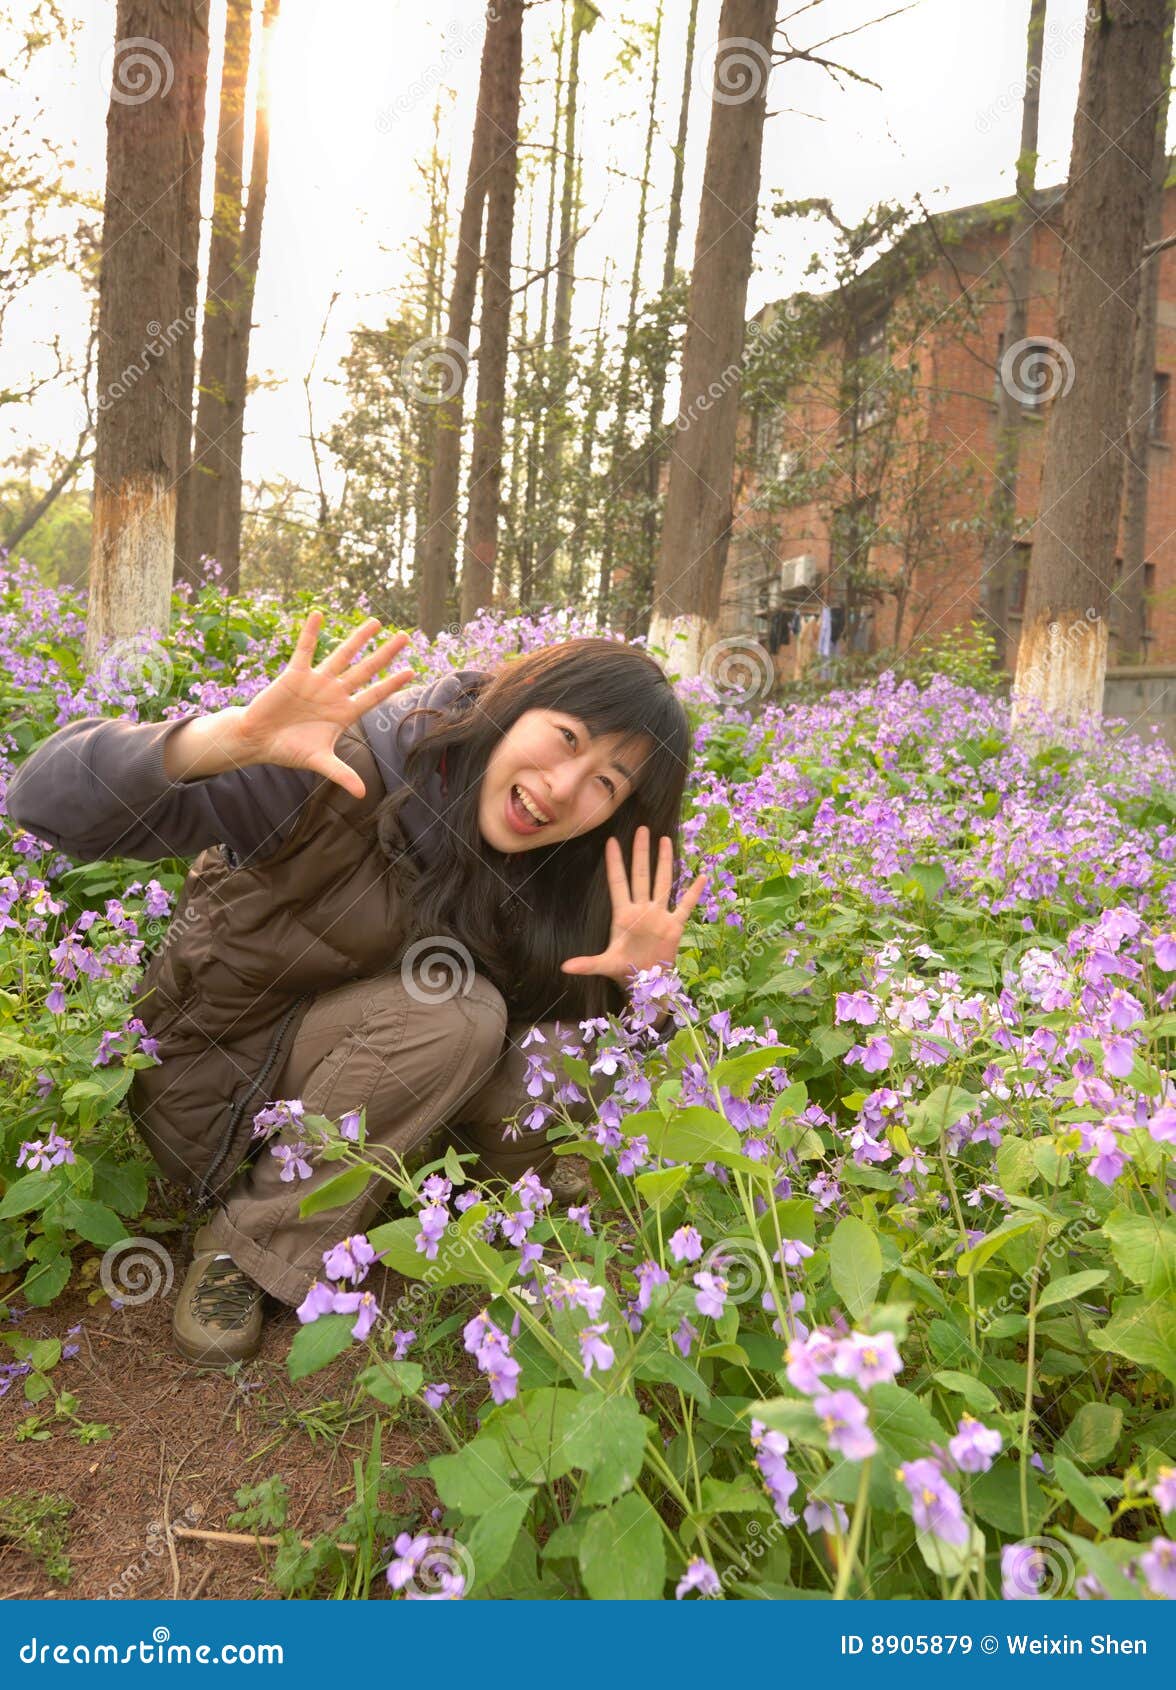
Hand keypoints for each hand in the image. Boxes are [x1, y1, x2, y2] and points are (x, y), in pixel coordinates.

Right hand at [235, 611, 415, 799]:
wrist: (259, 740)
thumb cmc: (289, 750)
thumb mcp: (318, 762)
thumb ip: (342, 774)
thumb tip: (363, 795)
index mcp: (344, 712)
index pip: (374, 695)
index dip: (392, 684)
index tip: (412, 672)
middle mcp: (335, 693)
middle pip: (366, 670)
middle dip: (385, 654)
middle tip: (405, 637)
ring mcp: (316, 681)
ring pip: (342, 655)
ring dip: (358, 638)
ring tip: (376, 621)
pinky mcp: (294, 673)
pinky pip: (305, 649)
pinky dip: (312, 632)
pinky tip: (319, 614)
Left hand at [559, 825, 707, 986]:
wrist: (648, 984)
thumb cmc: (625, 971)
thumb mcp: (606, 965)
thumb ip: (587, 964)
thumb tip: (564, 967)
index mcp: (624, 915)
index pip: (618, 883)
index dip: (614, 863)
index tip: (610, 842)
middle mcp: (642, 910)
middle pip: (641, 875)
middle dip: (641, 852)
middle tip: (642, 829)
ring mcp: (659, 915)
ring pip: (662, 882)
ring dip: (664, 862)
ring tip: (665, 840)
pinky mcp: (674, 926)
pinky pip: (685, 905)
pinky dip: (693, 892)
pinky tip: (701, 876)